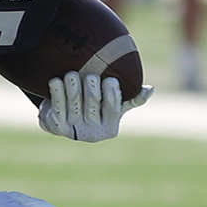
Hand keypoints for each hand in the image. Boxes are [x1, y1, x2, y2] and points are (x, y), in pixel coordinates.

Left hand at [38, 72, 153, 141]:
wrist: (63, 121)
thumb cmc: (94, 109)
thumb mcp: (114, 106)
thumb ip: (131, 98)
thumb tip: (150, 90)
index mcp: (109, 128)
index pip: (112, 108)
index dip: (111, 94)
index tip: (110, 79)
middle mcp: (92, 132)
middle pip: (92, 105)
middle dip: (91, 89)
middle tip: (89, 75)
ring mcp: (73, 130)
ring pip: (73, 104)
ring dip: (72, 87)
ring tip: (71, 73)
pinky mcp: (57, 126)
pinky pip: (57, 106)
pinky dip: (56, 92)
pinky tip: (55, 80)